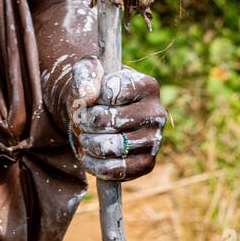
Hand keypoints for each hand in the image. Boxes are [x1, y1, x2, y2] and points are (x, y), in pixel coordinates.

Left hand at [68, 59, 165, 182]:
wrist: (100, 114)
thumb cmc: (95, 89)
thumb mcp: (86, 70)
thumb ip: (85, 75)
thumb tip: (88, 96)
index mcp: (148, 85)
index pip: (112, 91)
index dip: (91, 98)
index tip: (88, 99)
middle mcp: (157, 113)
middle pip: (108, 120)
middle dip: (85, 121)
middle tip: (81, 120)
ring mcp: (155, 140)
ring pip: (110, 147)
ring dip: (88, 142)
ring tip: (86, 136)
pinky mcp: (147, 163)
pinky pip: (115, 170)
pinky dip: (94, 165)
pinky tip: (89, 155)